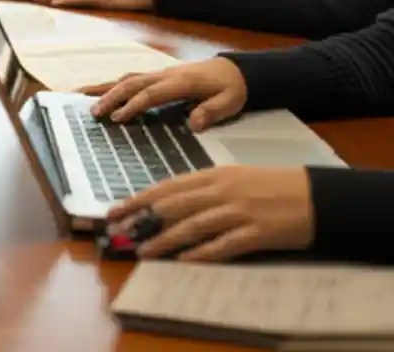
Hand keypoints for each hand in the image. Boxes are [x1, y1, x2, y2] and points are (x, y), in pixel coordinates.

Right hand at [81, 57, 248, 128]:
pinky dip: (110, 85)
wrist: (235, 70)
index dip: (133, 105)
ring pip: (126, 79)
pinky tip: (97, 92)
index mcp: (181, 82)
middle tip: (93, 113)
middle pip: (131, 84)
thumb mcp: (230, 102)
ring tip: (81, 98)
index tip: (117, 119)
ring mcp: (159, 74)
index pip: (151, 93)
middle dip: (110, 97)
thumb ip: (211, 112)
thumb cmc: (231, 88)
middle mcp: (165, 75)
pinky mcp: (156, 76)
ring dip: (104, 88)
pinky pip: (130, 79)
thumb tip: (193, 123)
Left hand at [106, 166, 313, 261]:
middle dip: (143, 219)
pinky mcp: (257, 233)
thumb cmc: (273, 185)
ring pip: (192, 226)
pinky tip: (183, 261)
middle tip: (120, 230)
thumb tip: (170, 201)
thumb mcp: (235, 177)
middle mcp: (223, 191)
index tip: (118, 208)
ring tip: (143, 250)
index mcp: (216, 175)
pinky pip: (223, 245)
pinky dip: (201, 253)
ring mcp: (239, 212)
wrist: (317, 196)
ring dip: (165, 239)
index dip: (141, 198)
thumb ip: (204, 187)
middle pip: (174, 205)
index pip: (169, 186)